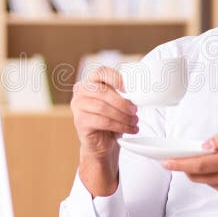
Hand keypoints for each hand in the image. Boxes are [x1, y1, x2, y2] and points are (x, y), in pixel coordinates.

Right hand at [70, 66, 138, 195]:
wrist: (101, 144)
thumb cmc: (111, 121)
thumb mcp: (118, 104)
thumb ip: (123, 94)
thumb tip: (140, 91)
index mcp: (90, 82)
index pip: (101, 72)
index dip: (116, 78)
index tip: (129, 89)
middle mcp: (81, 91)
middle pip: (102, 91)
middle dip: (122, 102)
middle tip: (135, 111)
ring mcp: (78, 106)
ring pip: (103, 107)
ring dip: (122, 116)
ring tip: (134, 122)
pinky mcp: (79, 121)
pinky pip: (102, 121)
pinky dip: (119, 125)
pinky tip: (129, 129)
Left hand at [163, 128, 217, 213]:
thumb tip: (205, 145)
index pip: (198, 164)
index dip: (179, 164)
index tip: (166, 162)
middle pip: (197, 176)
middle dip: (186, 167)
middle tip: (179, 157)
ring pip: (205, 182)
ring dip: (200, 172)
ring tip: (206, 160)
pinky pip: (216, 186)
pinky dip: (213, 177)